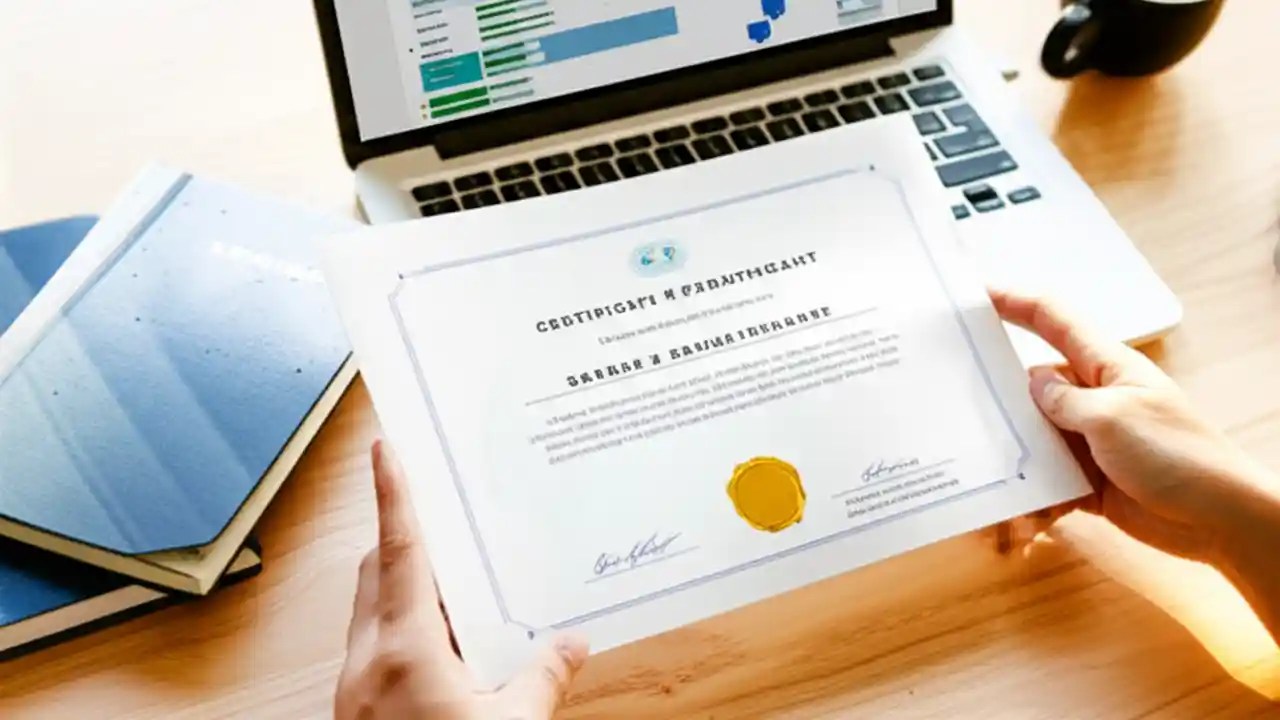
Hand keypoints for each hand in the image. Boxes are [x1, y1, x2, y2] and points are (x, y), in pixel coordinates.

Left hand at [336, 440, 588, 719]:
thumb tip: (571, 644)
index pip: (399, 552)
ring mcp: (356, 687)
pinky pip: (377, 650)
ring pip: (374, 613)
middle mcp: (369, 662)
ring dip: (409, 591)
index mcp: (405, 651)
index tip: (384, 449)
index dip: (392, 495)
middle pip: (378, 574)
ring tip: (461, 593)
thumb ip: (543, 678)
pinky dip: (407, 632)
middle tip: (445, 520)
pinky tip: (449, 651)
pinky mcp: (359, 711)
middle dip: (406, 539)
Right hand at [990, 291, 1275, 563]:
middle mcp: (1091, 398)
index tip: (975, 293)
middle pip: (1030, 384)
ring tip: (988, 481)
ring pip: (1031, 438)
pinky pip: (1044, 481)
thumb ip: (1064, 399)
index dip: (1014, 301)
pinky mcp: (1086, 479)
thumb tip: (1031, 383)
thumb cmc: (1180, 456)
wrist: (1219, 520)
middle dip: (995, 398)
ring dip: (1012, 460)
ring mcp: (1088, 439)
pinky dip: (1031, 499)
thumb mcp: (1113, 417)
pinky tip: (1023, 519)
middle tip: (956, 407)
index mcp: (1105, 366)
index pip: (1053, 320)